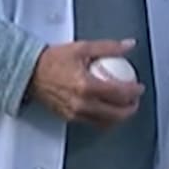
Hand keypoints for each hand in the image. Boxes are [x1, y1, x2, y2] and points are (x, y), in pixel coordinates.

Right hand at [25, 38, 144, 128]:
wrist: (30, 73)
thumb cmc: (52, 60)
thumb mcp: (83, 48)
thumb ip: (109, 47)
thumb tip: (128, 45)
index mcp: (86, 86)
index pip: (119, 93)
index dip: (134, 91)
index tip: (139, 87)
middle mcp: (81, 103)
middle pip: (116, 113)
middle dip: (130, 108)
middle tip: (135, 100)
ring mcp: (75, 113)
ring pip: (105, 122)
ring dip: (119, 116)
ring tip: (124, 107)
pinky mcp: (69, 118)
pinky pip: (93, 123)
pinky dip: (104, 118)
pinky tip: (107, 110)